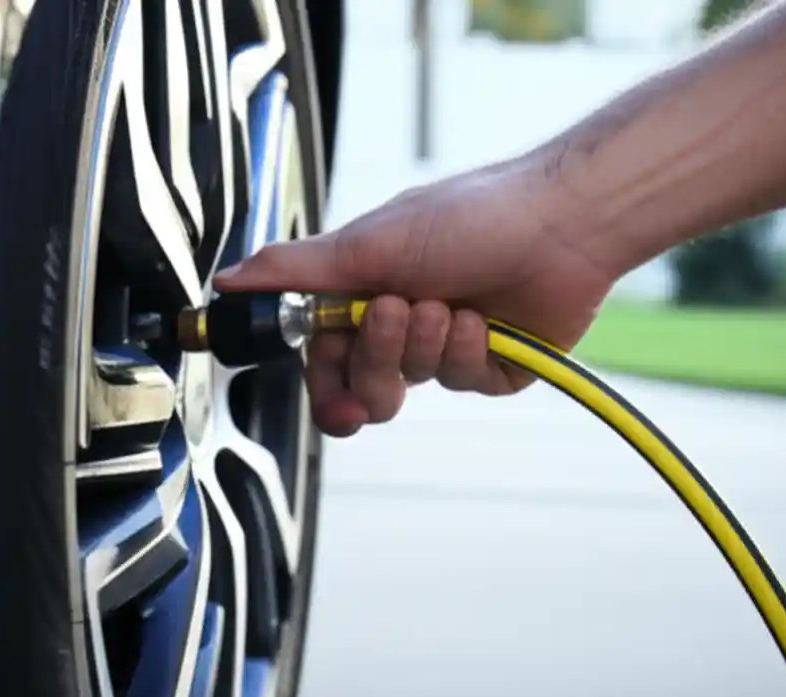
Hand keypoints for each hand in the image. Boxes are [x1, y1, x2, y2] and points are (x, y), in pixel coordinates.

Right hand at [214, 158, 617, 436]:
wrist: (558, 224)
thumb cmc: (468, 216)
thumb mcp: (366, 243)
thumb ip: (292, 271)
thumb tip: (228, 279)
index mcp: (364, 293)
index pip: (326, 361)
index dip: (327, 383)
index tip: (333, 391)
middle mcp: (402, 323)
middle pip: (364, 385)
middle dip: (380, 357)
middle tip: (397, 314)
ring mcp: (446, 347)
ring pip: (412, 383)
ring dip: (428, 342)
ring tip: (451, 302)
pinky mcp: (490, 366)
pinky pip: (461, 382)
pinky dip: (469, 349)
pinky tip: (485, 317)